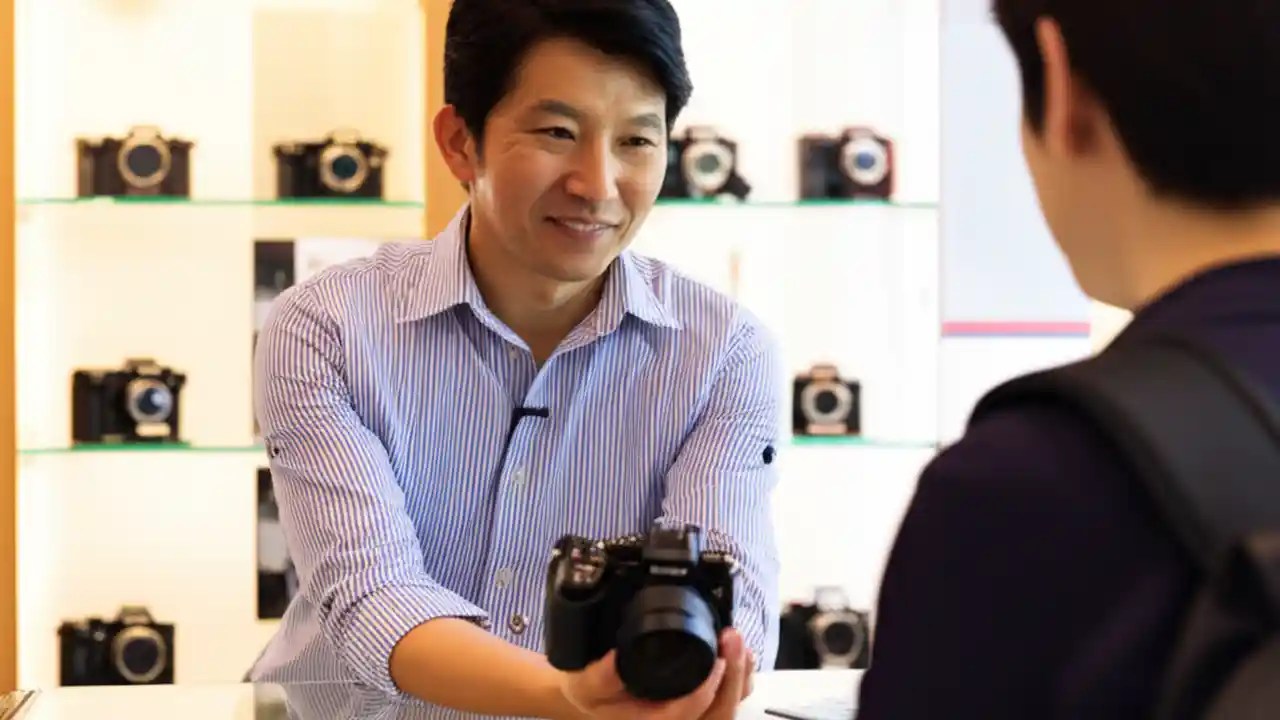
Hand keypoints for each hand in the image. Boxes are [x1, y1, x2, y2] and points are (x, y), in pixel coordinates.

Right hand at [558, 628, 754, 719]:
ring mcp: (691, 716)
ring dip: (741, 677)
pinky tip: (741, 651)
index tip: (717, 660)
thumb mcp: (584, 686)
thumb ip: (597, 679)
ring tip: (740, 643)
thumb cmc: (594, 694)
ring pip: (729, 709)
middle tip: (733, 639)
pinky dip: (740, 677)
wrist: (598, 695)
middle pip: (719, 716)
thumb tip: (613, 661)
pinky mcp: (701, 704)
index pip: (687, 715)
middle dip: (734, 678)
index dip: (707, 691)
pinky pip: (729, 698)